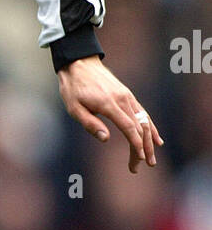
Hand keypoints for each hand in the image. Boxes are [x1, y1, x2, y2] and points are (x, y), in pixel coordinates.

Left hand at [57, 55, 162, 172]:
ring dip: (149, 140)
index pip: (129, 127)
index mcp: (109, 104)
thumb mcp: (74, 108)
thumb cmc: (73, 88)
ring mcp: (127, 96)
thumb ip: (90, 124)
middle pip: (139, 127)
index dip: (136, 144)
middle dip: (143, 148)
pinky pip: (143, 113)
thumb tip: (106, 139)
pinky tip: (156, 139)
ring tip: (151, 158)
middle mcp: (122, 99)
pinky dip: (151, 127)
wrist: (79, 64)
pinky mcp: (128, 95)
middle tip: (142, 166)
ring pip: (144, 121)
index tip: (139, 159)